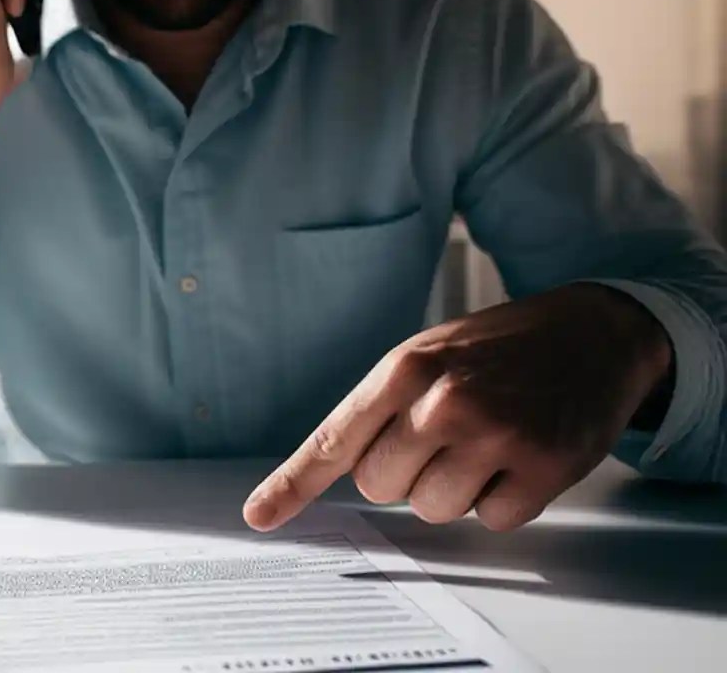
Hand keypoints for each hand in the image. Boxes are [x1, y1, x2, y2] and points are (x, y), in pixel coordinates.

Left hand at [244, 283, 671, 531]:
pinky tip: (521, 455)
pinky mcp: (541, 467)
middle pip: (380, 487)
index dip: (292, 485)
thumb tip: (338, 470)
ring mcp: (494, 435)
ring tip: (486, 441)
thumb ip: (382, 407)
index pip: (333, 439)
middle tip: (446, 436)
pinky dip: (503, 498)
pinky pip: (491, 520)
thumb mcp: (429, 356)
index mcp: (404, 369)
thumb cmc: (498, 349)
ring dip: (455, 489)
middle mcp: (443, 401)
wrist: (592, 332)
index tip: (260, 517)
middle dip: (406, 472)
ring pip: (433, 509)